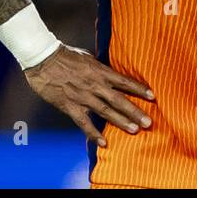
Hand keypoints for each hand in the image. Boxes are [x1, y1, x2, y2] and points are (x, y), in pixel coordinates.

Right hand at [23, 44, 154, 146]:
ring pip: (106, 112)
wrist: (43, 59)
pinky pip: (83, 123)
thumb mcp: (89, 57)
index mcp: (101, 72)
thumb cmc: (67, 55)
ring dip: (121, 122)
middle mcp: (95, 86)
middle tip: (148, 122)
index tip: (153, 96)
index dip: (139, 89)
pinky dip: (93, 133)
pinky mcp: (70, 106)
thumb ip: (100, 68)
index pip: (125, 82)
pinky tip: (103, 142)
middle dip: (135, 111)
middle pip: (119, 100)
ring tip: (135, 130)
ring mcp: (83, 97)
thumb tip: (110, 71)